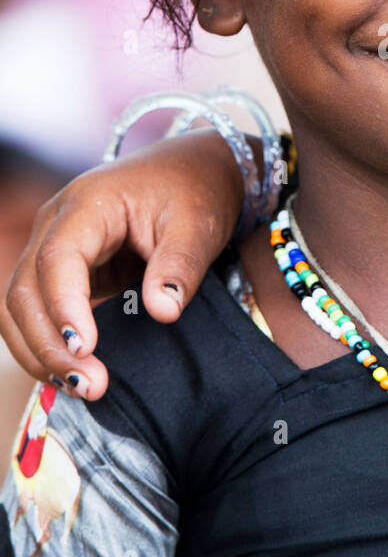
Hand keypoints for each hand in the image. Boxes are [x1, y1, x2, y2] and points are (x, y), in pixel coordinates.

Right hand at [0, 130, 244, 399]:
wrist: (194, 168)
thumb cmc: (196, 189)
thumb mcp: (199, 224)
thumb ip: (180, 266)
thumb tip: (163, 312)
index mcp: (88, 204)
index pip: (57, 259)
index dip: (64, 307)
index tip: (86, 349)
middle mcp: (56, 224)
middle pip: (24, 290)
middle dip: (48, 344)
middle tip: (91, 385)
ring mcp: (53, 247)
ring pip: (18, 307)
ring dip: (40, 351)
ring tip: (82, 387)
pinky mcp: (62, 271)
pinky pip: (37, 312)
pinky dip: (46, 345)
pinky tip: (75, 375)